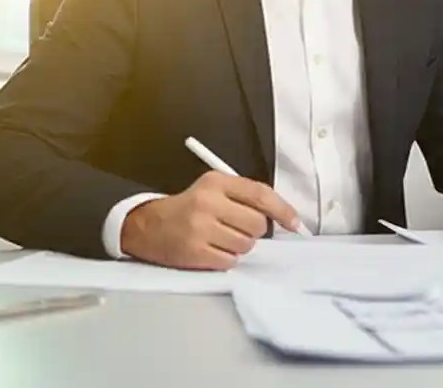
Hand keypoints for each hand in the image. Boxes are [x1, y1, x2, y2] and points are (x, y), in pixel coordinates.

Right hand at [120, 171, 301, 270]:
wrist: (148, 226)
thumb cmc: (189, 208)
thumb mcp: (213, 189)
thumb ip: (245, 197)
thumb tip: (284, 216)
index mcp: (216, 182)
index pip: (260, 194)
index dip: (282, 210)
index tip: (295, 223)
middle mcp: (208, 202)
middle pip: (257, 223)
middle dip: (254, 230)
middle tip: (237, 228)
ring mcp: (200, 228)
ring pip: (246, 244)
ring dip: (240, 245)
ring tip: (221, 238)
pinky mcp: (194, 252)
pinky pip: (230, 260)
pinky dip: (226, 258)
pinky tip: (212, 249)